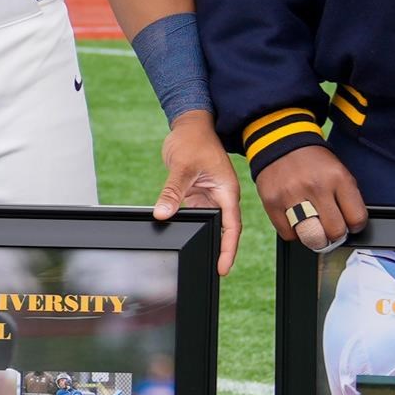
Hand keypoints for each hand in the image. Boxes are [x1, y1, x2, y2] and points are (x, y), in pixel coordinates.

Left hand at [152, 113, 242, 271]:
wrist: (189, 125)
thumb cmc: (194, 140)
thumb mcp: (182, 167)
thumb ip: (173, 192)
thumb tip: (162, 214)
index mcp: (227, 191)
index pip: (231, 227)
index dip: (228, 250)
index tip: (222, 268)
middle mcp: (220, 196)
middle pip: (222, 230)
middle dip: (217, 250)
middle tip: (209, 270)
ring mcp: (208, 196)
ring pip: (207, 223)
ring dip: (202, 237)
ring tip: (196, 256)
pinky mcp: (195, 194)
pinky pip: (193, 213)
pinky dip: (186, 223)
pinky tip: (179, 233)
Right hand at [254, 142, 366, 250]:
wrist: (280, 142)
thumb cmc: (312, 162)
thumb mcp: (338, 171)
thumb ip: (347, 198)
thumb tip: (351, 227)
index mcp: (337, 178)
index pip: (356, 218)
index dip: (355, 226)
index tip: (350, 224)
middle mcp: (316, 187)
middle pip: (334, 232)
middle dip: (334, 235)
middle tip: (330, 228)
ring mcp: (292, 196)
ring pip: (310, 237)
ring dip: (314, 238)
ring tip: (314, 228)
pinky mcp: (272, 203)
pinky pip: (288, 234)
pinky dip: (294, 232)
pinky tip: (295, 219)